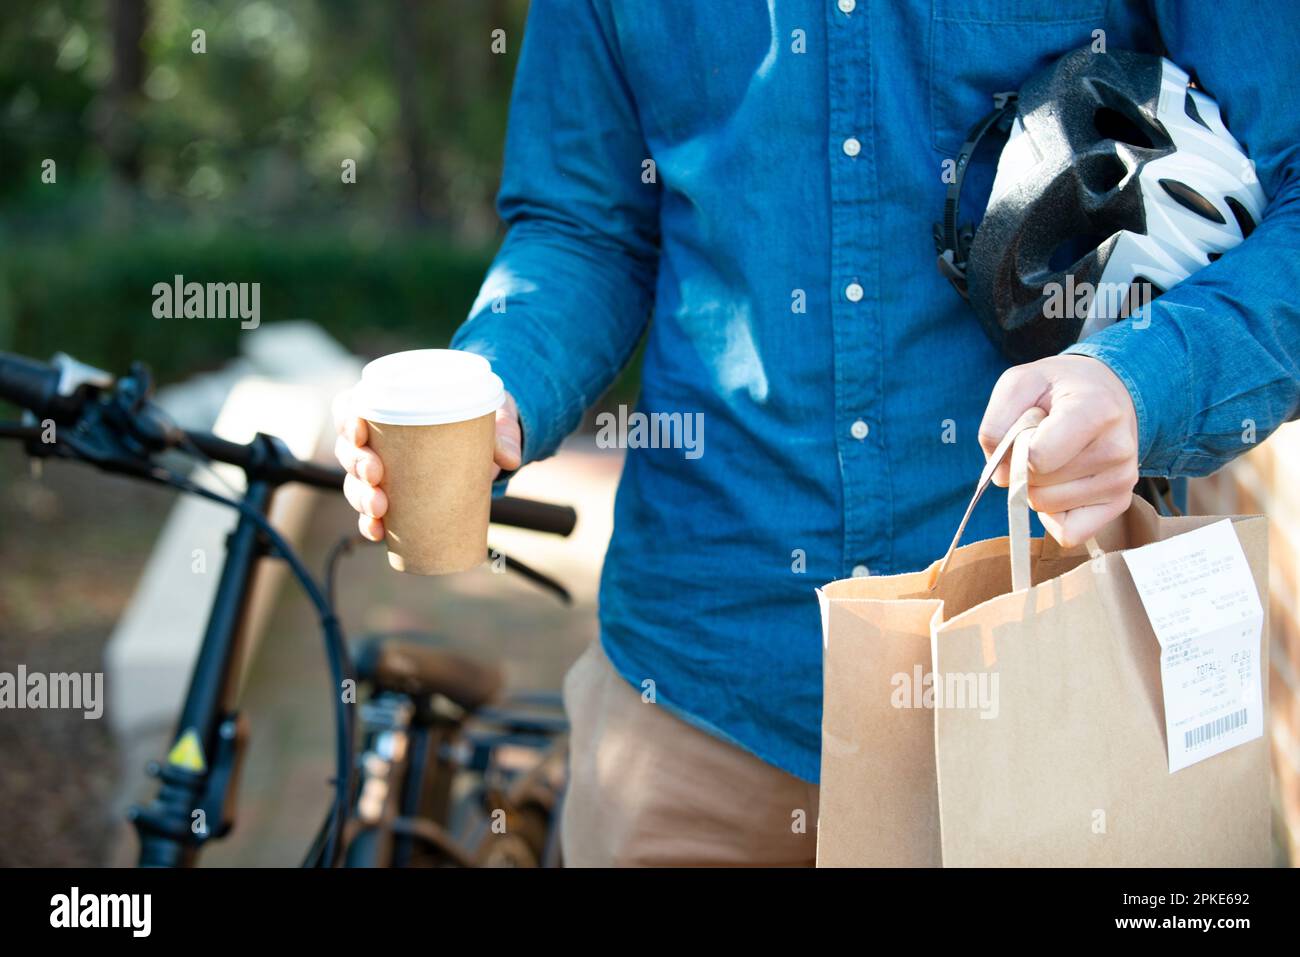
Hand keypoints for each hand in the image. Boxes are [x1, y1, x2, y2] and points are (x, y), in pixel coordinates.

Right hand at [332, 388, 522, 541]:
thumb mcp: (494, 418)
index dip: (345, 418)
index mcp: (390, 407)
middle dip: (356, 464)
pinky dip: (370, 524)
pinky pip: (372, 513)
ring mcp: (383, 471)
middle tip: (376, 475)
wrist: (490, 446)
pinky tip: (377, 532)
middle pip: (349, 449)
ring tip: (379, 509)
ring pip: (355, 483)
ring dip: (360, 498)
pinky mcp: (395, 497)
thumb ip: (502, 432)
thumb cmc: (481, 420)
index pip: (351, 406)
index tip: (359, 430)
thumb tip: (510, 459)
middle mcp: (378, 440)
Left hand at [978, 355, 1138, 547]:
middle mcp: (1117, 449)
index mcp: (1095, 411)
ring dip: (1038, 487)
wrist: (1106, 391)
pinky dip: (1053, 515)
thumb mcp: (1017, 384)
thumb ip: (995, 425)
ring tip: (1056, 454)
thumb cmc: (1057, 388)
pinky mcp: (1120, 503)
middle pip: (1038, 487)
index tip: (1029, 427)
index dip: (1018, 449)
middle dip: (1025, 468)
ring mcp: (1122, 480)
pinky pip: (1069, 533)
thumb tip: (1002, 477)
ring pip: (1048, 508)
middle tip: (1043, 440)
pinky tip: (1060, 483)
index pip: (1038, 459)